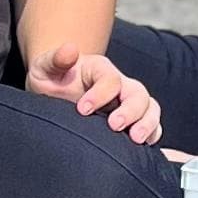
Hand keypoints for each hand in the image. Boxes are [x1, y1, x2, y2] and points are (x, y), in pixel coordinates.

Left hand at [27, 44, 161, 145]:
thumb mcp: (45, 67)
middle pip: (138, 93)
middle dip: (131, 110)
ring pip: (150, 109)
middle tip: (114, 126)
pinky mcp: (132, 122)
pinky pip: (152, 127)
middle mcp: (120, 85)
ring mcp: (128, 103)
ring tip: (135, 139)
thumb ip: (56, 59)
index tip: (81, 109)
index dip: (100, 94)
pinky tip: (141, 147)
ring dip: (147, 124)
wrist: (53, 95)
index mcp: (100, 70)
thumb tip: (70, 50)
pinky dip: (152, 135)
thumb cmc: (51, 80)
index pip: (111, 79)